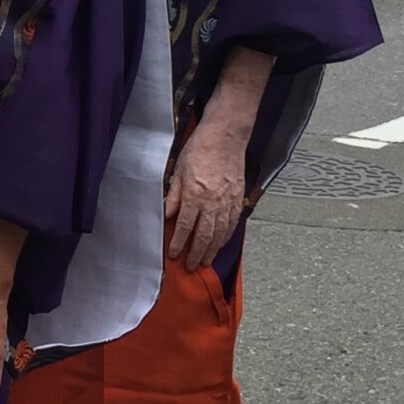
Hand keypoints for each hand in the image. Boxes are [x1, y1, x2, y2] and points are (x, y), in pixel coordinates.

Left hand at [165, 121, 247, 270]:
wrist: (225, 137)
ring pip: (220, 233)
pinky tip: (221, 244)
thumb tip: (166, 214)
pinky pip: (232, 223)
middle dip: (196, 253)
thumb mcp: (178, 170)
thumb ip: (173, 195)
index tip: (174, 254)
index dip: (179, 243)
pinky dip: (226, 237)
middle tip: (191, 266)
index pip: (185, 226)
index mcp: (194, 194)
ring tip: (205, 261)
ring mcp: (227, 201)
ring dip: (212, 250)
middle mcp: (212, 202)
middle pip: (204, 235)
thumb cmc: (200, 149)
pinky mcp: (238, 198)